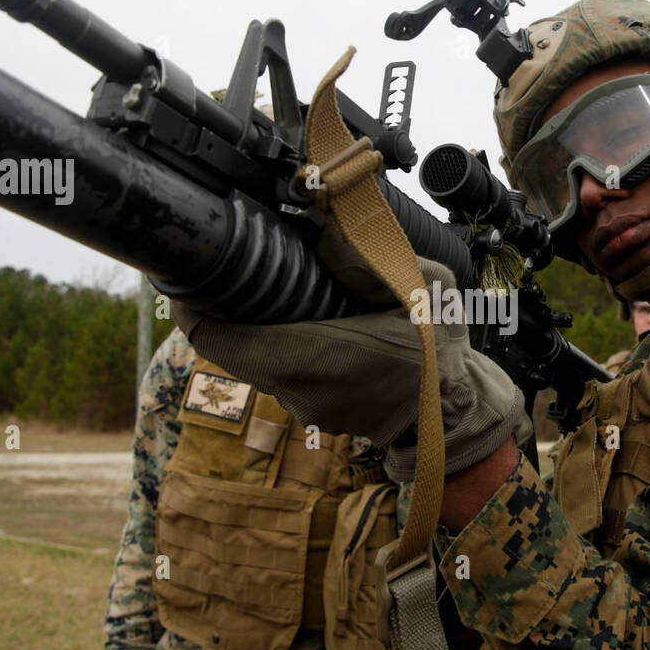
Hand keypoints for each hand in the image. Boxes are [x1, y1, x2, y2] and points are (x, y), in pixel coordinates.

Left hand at [171, 258, 527, 479]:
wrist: (459, 418)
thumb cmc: (439, 355)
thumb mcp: (419, 287)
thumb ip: (367, 256)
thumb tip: (322, 230)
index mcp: (309, 356)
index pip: (213, 337)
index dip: (189, 305)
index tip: (190, 276)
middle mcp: (295, 390)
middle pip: (231, 345)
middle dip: (229, 308)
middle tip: (242, 268)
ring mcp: (304, 408)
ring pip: (257, 360)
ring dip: (261, 328)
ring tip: (284, 292)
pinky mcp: (316, 415)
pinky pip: (284, 376)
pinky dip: (287, 348)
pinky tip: (316, 324)